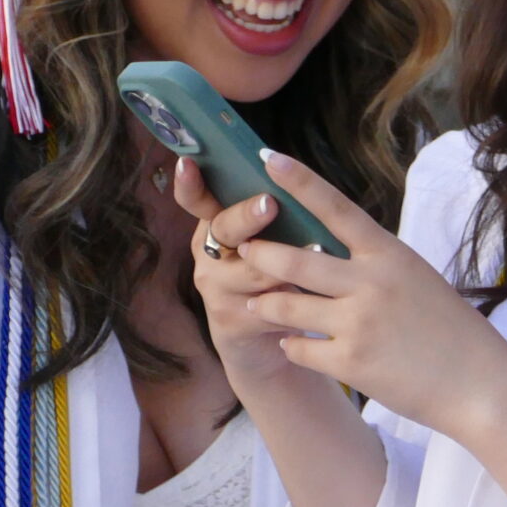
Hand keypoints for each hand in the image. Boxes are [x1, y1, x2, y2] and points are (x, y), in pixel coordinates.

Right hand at [177, 160, 316, 391]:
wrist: (263, 344)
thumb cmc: (272, 277)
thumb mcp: (268, 244)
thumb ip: (274, 218)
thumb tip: (299, 183)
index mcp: (216, 227)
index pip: (196, 200)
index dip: (189, 184)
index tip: (188, 163)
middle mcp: (209, 255)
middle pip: (224, 230)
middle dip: (247, 217)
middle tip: (269, 203)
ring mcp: (216, 290)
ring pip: (252, 270)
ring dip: (284, 263)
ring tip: (318, 251)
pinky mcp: (231, 324)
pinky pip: (267, 308)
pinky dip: (295, 302)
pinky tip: (317, 300)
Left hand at [233, 151, 506, 457]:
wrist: (477, 383)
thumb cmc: (448, 329)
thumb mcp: (415, 278)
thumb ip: (373, 263)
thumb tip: (325, 249)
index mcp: (389, 254)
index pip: (336, 208)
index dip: (300, 181)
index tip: (269, 158)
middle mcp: (371, 283)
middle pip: (295, 259)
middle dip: (260, 253)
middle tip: (244, 249)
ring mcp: (359, 323)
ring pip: (286, 305)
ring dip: (264, 304)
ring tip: (256, 303)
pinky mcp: (351, 363)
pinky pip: (298, 349)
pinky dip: (292, 346)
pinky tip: (296, 346)